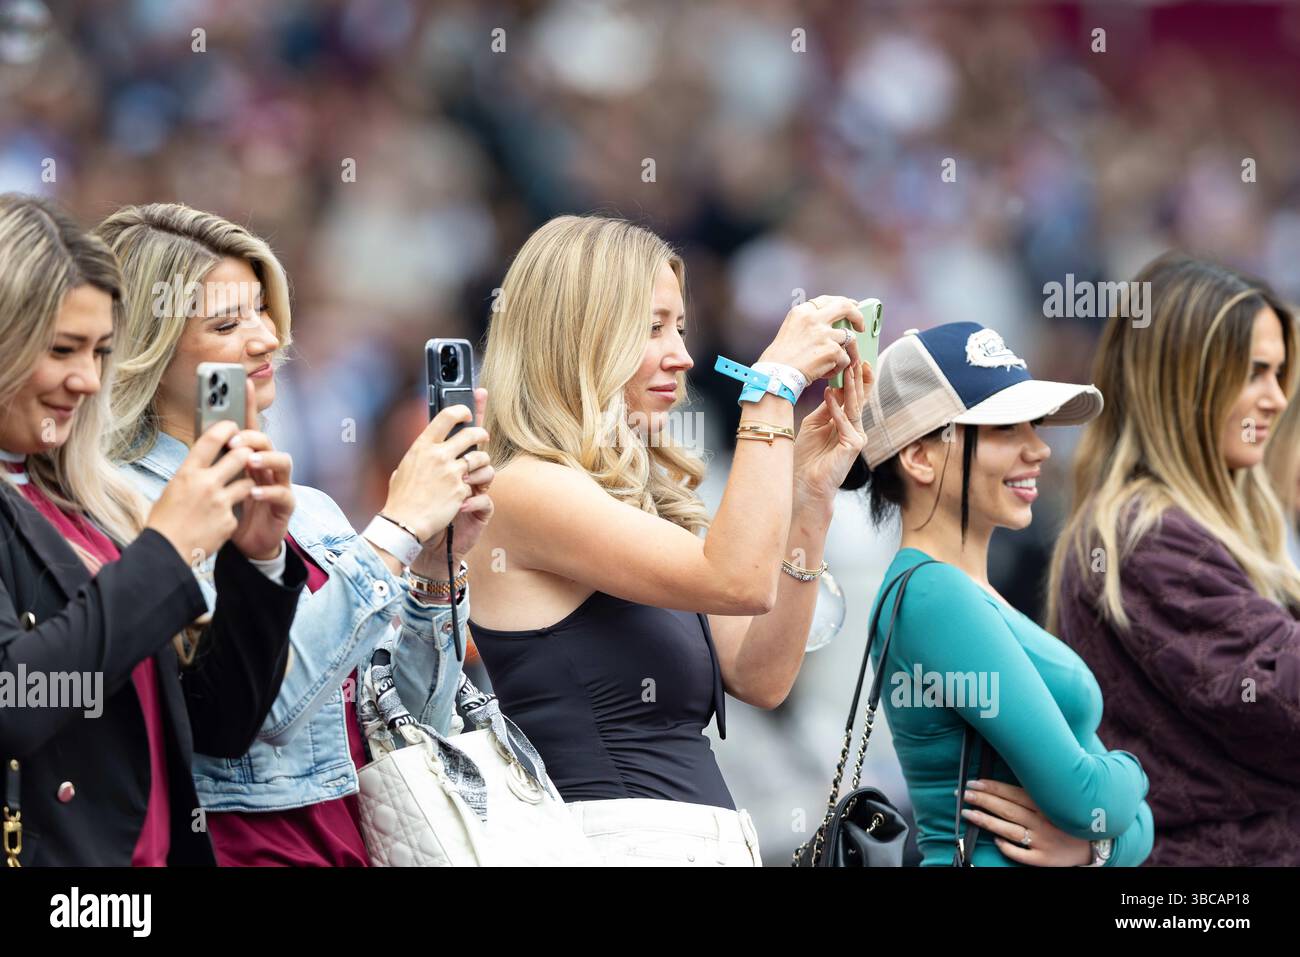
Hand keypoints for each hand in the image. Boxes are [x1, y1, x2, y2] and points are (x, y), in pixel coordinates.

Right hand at [146, 418, 258, 564]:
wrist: (165, 552)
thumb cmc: (165, 520)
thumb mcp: (174, 489)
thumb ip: (192, 474)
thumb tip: (206, 461)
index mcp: (187, 474)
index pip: (210, 440)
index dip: (225, 428)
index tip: (232, 424)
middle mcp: (206, 484)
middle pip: (240, 456)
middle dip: (247, 454)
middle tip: (246, 455)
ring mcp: (221, 503)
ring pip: (248, 483)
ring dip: (246, 485)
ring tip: (235, 491)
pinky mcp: (230, 521)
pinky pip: (238, 511)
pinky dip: (232, 514)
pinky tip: (218, 522)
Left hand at [228, 380, 294, 561]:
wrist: (245, 544)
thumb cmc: (232, 510)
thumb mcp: (220, 483)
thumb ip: (217, 462)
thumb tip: (201, 437)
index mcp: (251, 458)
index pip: (250, 427)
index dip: (249, 405)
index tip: (243, 383)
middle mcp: (268, 467)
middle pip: (267, 441)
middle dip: (252, 437)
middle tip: (234, 441)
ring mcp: (279, 485)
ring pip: (283, 462)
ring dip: (266, 458)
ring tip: (250, 462)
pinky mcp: (285, 506)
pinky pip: (283, 494)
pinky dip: (269, 492)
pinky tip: (253, 493)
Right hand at [383, 398, 488, 542]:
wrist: (404, 523)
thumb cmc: (401, 497)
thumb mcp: (403, 468)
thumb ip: (419, 456)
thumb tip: (426, 449)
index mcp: (422, 446)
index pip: (447, 416)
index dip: (462, 410)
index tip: (467, 413)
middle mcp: (439, 455)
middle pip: (472, 434)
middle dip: (481, 433)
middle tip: (483, 437)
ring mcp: (452, 472)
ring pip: (481, 458)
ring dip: (483, 461)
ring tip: (479, 466)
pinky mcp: (461, 490)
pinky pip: (475, 483)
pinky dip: (472, 488)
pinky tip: (463, 495)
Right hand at [757, 295, 863, 382]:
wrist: (776, 375)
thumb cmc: (780, 359)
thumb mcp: (790, 331)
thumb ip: (808, 324)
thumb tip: (830, 326)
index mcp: (802, 312)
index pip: (828, 300)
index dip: (843, 303)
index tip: (852, 306)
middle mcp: (813, 318)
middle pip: (845, 307)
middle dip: (857, 315)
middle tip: (860, 326)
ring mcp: (824, 334)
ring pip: (849, 338)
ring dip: (849, 351)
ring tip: (843, 361)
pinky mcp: (832, 350)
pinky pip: (845, 358)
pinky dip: (838, 368)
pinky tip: (826, 373)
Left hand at [791, 359, 870, 510]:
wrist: (805, 482)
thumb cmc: (807, 455)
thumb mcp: (815, 424)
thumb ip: (827, 408)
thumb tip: (834, 388)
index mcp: (846, 423)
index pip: (854, 397)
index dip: (857, 379)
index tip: (856, 359)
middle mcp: (855, 428)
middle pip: (858, 398)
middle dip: (857, 377)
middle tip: (856, 356)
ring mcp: (856, 437)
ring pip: (854, 407)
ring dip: (850, 387)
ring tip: (848, 368)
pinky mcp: (853, 445)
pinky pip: (845, 422)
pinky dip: (836, 408)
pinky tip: (830, 394)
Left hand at [960, 779, 1092, 865]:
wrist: (1099, 844)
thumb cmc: (1078, 812)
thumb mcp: (1069, 790)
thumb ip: (1052, 774)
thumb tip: (1044, 746)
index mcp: (1046, 803)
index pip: (1012, 793)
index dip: (990, 787)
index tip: (972, 782)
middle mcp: (1043, 821)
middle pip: (1006, 809)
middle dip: (982, 800)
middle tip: (963, 793)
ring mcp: (1042, 841)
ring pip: (1008, 830)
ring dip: (985, 821)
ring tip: (967, 812)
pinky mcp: (1044, 859)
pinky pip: (1021, 854)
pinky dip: (1006, 847)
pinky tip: (994, 839)